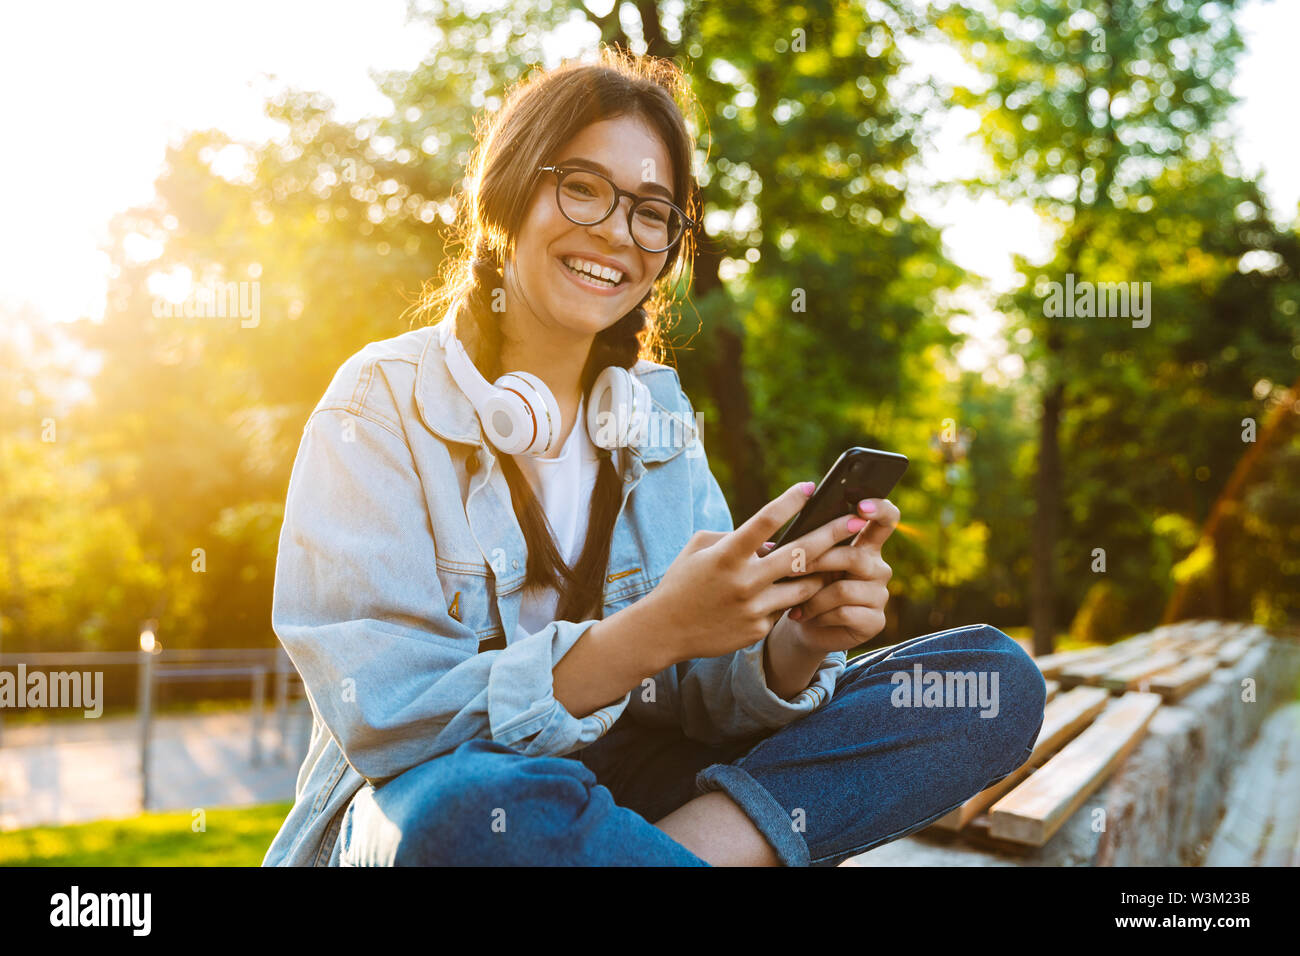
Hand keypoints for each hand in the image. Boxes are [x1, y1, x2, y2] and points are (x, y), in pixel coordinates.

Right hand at [644, 481, 864, 663]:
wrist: (664, 630)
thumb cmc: (683, 581)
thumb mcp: (700, 548)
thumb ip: (736, 537)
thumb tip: (772, 540)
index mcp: (726, 554)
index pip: (765, 521)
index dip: (790, 501)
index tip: (810, 487)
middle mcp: (743, 580)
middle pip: (800, 554)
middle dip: (833, 534)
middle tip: (856, 520)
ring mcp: (753, 608)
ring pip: (804, 586)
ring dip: (821, 572)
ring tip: (837, 559)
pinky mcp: (758, 629)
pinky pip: (784, 609)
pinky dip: (788, 599)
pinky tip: (788, 595)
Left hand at [759, 497, 899, 653]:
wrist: (805, 628)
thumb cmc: (805, 587)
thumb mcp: (806, 562)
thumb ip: (808, 545)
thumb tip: (784, 540)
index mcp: (866, 545)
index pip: (886, 519)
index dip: (879, 509)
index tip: (861, 506)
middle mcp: (878, 567)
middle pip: (853, 557)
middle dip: (817, 562)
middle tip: (789, 570)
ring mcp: (880, 595)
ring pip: (843, 589)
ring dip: (813, 597)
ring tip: (794, 604)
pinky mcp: (875, 621)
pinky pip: (844, 613)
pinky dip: (818, 615)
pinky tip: (805, 617)